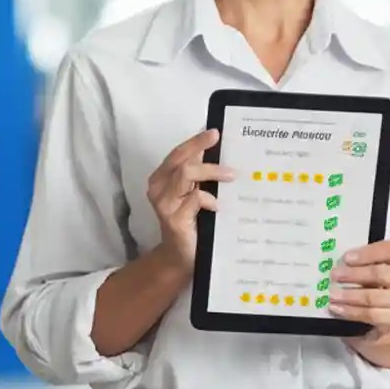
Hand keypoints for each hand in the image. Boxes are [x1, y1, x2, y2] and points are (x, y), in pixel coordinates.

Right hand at [145, 129, 233, 271]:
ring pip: (186, 174)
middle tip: (220, 141)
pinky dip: (209, 198)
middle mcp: (158, 188)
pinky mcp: (174, 220)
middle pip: (180, 160)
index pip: (179, 153)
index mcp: (163, 178)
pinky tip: (219, 205)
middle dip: (200, 146)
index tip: (215, 132)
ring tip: (231, 175)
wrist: (180, 257)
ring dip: (211, 171)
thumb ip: (200, 175)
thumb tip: (220, 150)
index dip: (195, 141)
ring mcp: (165, 204)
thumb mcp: (194, 193)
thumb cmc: (191, 222)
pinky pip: (195, 199)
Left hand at [328, 240, 389, 339]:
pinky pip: (372, 315)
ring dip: (350, 295)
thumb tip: (339, 265)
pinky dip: (352, 312)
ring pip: (375, 297)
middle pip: (381, 274)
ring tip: (332, 295)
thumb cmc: (378, 279)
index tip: (346, 258)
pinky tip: (337, 308)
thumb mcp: (373, 265)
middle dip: (355, 275)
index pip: (389, 250)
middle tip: (334, 275)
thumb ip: (360, 262)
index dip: (367, 253)